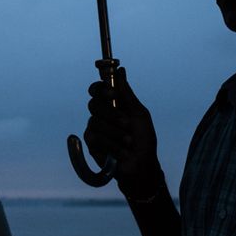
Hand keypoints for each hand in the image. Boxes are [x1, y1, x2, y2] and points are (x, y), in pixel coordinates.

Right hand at [84, 66, 164, 200]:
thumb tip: (120, 69)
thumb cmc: (144, 139)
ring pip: (95, 122)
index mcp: (112, 104)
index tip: (113, 95)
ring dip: (116, 133)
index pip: (97, 89)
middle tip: (127, 124)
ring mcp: (95, 128)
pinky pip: (95, 137)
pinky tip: (121, 152)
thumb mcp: (139, 114)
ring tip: (129, 142)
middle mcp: (101, 114)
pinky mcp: (91, 144)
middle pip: (94, 103)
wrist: (142, 165)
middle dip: (112, 115)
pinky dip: (112, 145)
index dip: (102, 89)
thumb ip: (127, 93)